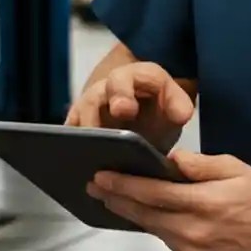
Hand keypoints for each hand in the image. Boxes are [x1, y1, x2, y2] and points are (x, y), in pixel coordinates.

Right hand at [64, 62, 193, 151]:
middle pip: (93, 100)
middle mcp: (105, 89)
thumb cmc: (159, 107)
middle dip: (94, 118)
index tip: (123, 110)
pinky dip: (73, 152)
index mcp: (132, 78)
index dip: (121, 94)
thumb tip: (181, 115)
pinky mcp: (78, 127)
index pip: (123, 79)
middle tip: (97, 138)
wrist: (146, 113)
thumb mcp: (175, 104)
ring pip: (77, 120)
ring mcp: (88, 108)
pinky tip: (81, 172)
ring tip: (86, 161)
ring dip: (80, 139)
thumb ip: (180, 106)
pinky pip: (70, 138)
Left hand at [86, 150, 250, 250]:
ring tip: (115, 198)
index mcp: (205, 203)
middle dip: (117, 199)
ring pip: (154, 230)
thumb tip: (171, 159)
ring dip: (134, 214)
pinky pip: (168, 243)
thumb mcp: (232, 167)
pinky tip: (151, 216)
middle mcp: (196, 232)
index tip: (102, 176)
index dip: (124, 185)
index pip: (153, 193)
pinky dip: (159, 229)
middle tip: (95, 186)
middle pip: (145, 214)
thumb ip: (198, 164)